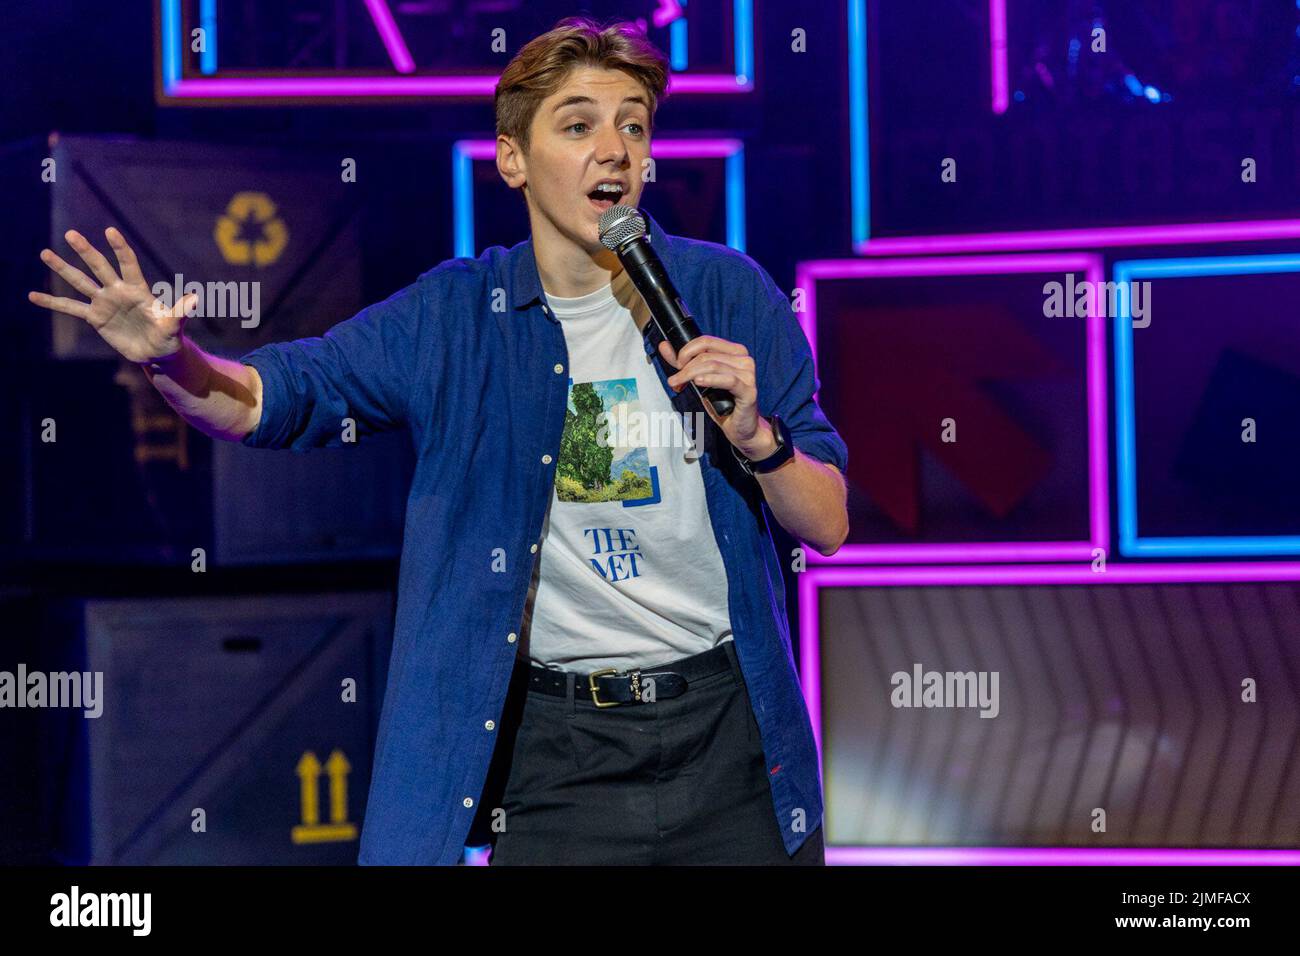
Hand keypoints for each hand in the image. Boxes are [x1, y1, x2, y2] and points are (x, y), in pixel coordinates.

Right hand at [28, 227, 196, 365]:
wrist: (156, 352)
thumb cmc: (168, 337)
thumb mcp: (174, 326)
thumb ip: (180, 312)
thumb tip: (196, 299)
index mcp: (138, 290)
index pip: (128, 264)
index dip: (120, 249)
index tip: (110, 232)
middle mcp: (118, 291)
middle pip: (99, 267)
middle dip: (85, 251)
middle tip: (71, 233)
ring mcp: (105, 303)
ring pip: (81, 282)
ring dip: (63, 269)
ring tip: (45, 253)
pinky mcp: (95, 318)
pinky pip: (70, 308)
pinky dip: (53, 303)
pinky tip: (33, 295)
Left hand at [658, 335, 777, 458]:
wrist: (741, 428)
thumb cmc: (723, 404)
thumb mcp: (700, 380)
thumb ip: (683, 364)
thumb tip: (664, 346)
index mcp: (735, 352)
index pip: (706, 341)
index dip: (687, 351)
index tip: (677, 364)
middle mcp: (744, 360)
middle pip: (707, 355)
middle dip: (685, 368)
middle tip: (675, 380)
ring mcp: (748, 375)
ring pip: (713, 366)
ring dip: (691, 375)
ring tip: (679, 385)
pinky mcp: (748, 391)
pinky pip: (728, 380)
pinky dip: (710, 379)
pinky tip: (698, 382)